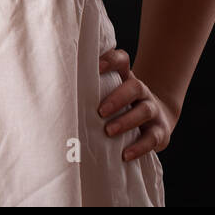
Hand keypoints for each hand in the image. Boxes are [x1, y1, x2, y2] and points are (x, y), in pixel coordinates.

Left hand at [98, 47, 179, 161]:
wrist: (154, 120)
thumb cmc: (119, 105)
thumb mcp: (106, 92)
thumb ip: (88, 87)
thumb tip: (54, 88)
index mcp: (125, 77)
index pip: (121, 60)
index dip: (110, 60)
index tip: (96, 67)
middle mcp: (141, 92)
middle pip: (135, 87)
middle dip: (118, 98)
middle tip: (100, 111)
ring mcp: (153, 110)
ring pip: (145, 111)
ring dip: (126, 121)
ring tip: (109, 131)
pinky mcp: (160, 132)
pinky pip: (152, 138)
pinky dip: (139, 147)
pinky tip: (125, 154)